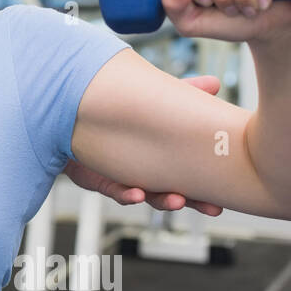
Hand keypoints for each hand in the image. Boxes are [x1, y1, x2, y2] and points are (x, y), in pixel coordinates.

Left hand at [63, 74, 223, 215]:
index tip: (222, 202)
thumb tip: (214, 83)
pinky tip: (136, 194)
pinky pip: (111, 190)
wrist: (68, 115)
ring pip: (143, 196)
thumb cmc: (116, 112)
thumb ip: (182, 92)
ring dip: (160, 199)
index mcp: (158, 159)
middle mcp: (140, 173)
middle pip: (168, 194)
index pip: (186, 179)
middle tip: (212, 208)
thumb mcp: (152, 101)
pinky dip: (124, 193)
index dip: (204, 193)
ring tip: (177, 201)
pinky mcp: (95, 178)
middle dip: (190, 201)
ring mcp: (118, 177)